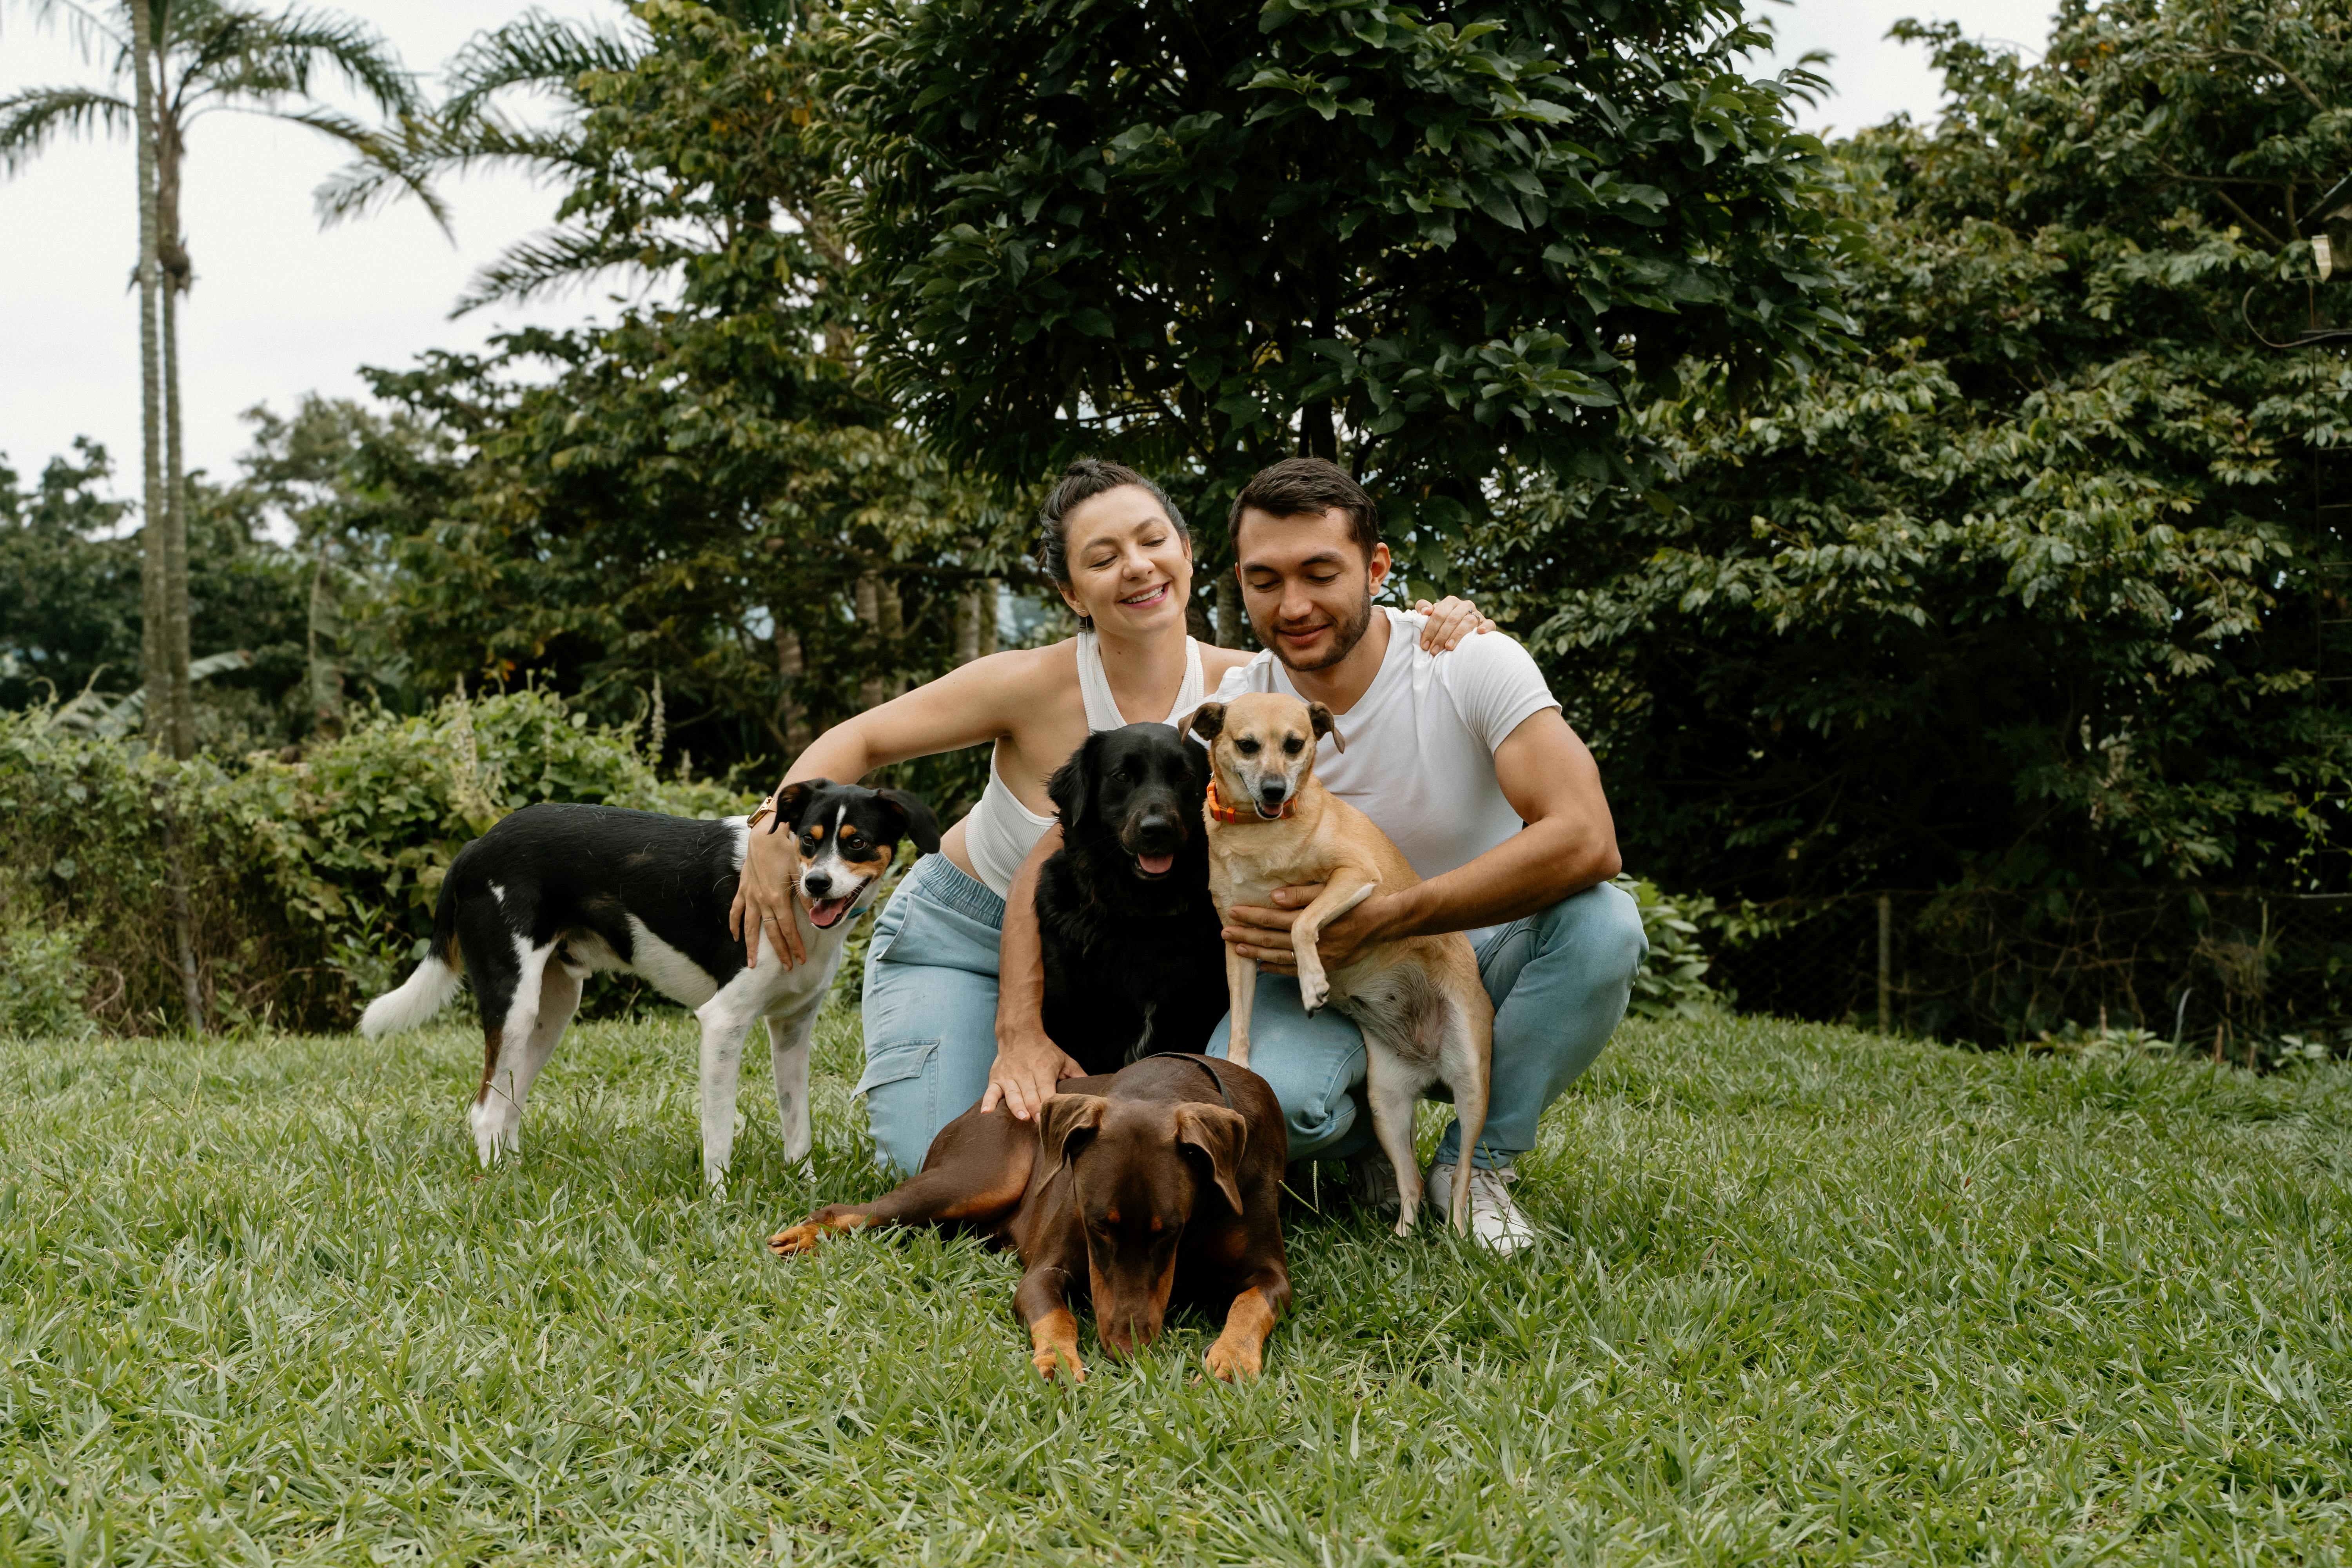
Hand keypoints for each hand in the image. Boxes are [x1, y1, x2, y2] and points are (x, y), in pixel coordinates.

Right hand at [727, 817, 807, 969]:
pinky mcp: (742, 889)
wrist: (764, 834)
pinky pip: (735, 910)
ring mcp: (749, 896)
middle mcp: (761, 901)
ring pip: (749, 927)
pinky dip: (734, 925)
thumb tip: (816, 916)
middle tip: (786, 967)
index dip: (795, 945)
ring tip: (752, 964)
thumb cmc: (785, 850)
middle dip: (779, 951)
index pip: (788, 929)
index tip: (801, 959)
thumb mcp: (800, 872)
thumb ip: (806, 896)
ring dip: (751, 947)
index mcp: (777, 898)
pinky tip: (735, 938)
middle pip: (770, 933)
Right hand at [982, 1028, 1084, 1120]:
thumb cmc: (1045, 1051)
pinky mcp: (995, 1079)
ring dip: (1017, 1106)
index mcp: (1043, 1069)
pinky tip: (986, 1113)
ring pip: (1012, 1094)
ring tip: (1023, 1117)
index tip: (1052, 1118)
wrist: (1019, 1033)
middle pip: (1030, 1095)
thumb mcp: (1064, 1060)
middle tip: (1041, 1124)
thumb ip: (1077, 1076)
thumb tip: (1094, 1092)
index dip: (1049, 1104)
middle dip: (1036, 1109)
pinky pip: (990, 1092)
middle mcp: (1025, 1073)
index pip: (1046, 1090)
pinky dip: (988, 1102)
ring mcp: (1009, 1077)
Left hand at [1220, 884, 1394, 973]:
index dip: (1251, 916)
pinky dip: (1277, 968)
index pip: (1273, 919)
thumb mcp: (1330, 891)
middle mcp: (1312, 942)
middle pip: (1271, 940)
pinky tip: (1262, 966)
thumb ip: (1301, 895)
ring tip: (1237, 949)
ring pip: (1280, 957)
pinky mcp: (1326, 967)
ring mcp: (1318, 958)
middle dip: (1246, 936)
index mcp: (1311, 921)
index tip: (1233, 912)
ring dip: (1256, 954)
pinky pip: (1295, 970)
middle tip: (1225, 932)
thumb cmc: (1357, 902)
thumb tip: (1273, 897)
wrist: (1383, 923)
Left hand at [1413, 596, 1495, 651]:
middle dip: (1441, 636)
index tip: (1424, 645)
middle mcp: (1465, 605)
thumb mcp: (1431, 616)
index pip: (1438, 614)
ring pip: (1468, 622)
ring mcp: (1477, 613)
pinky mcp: (1486, 623)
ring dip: (1457, 635)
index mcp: (1450, 601)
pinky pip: (1489, 623)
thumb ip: (1423, 608)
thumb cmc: (1442, 624)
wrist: (1458, 631)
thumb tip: (1426, 611)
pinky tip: (1480, 633)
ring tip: (1449, 647)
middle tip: (1434, 650)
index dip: (1430, 629)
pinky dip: (1486, 627)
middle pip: (1452, 619)